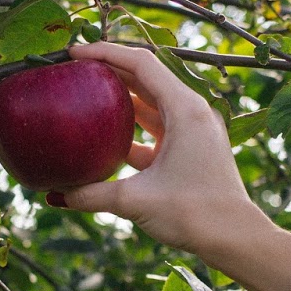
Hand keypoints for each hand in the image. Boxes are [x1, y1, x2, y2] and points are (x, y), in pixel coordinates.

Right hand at [56, 43, 290, 290]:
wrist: (235, 239)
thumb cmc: (195, 214)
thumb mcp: (136, 201)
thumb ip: (92, 195)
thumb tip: (55, 196)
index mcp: (185, 109)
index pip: (141, 63)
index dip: (106, 52)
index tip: (74, 52)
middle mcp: (192, 111)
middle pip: (146, 77)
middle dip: (110, 70)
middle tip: (75, 71)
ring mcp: (193, 130)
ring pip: (151, 102)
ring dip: (120, 98)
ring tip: (85, 96)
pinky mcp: (190, 148)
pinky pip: (156, 128)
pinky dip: (131, 129)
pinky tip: (104, 139)